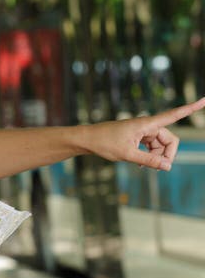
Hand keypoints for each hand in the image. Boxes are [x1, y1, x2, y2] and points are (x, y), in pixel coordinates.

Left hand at [86, 97, 204, 169]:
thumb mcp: (127, 154)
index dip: (191, 108)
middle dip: (167, 154)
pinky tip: (142, 165)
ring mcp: (143, 131)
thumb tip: (167, 167)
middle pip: (170, 139)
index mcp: (146, 124)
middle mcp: (147, 125)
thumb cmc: (104, 143)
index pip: (174, 114)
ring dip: (157, 157)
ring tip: (143, 167)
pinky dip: (150, 156)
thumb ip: (148, 161)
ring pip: (161, 145)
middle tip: (158, 168)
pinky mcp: (138, 137)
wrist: (87, 139)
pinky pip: (152, 147)